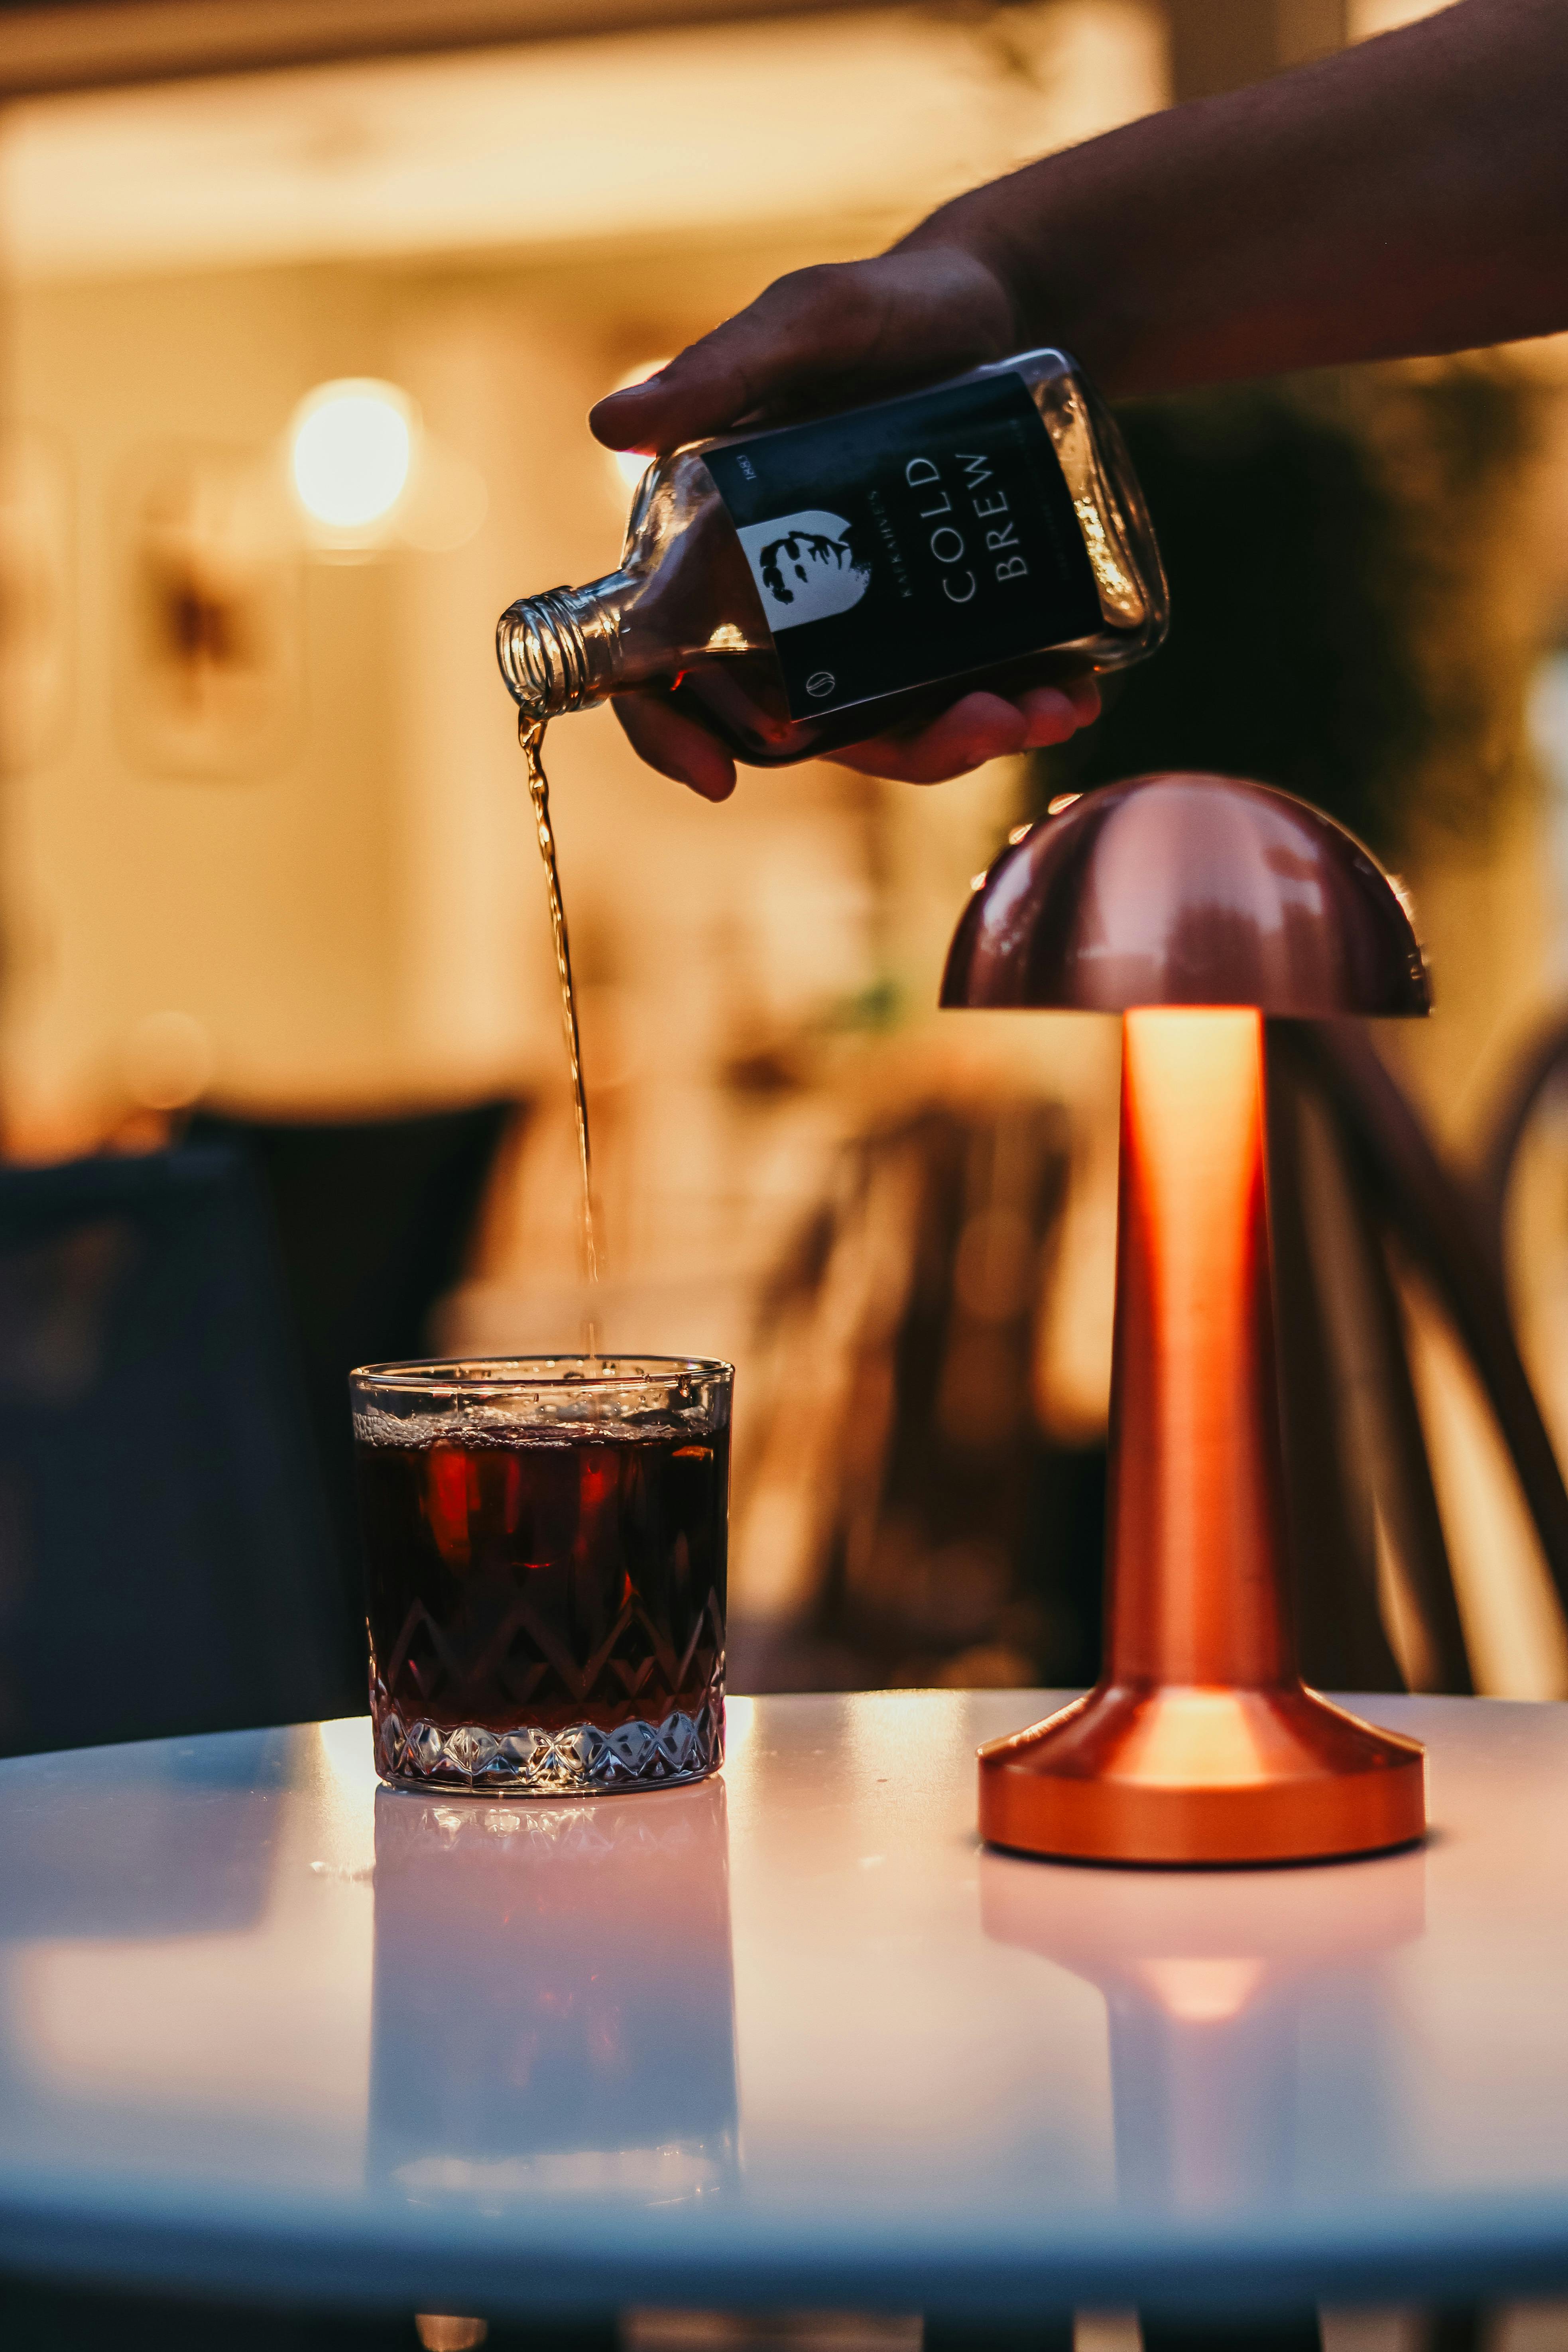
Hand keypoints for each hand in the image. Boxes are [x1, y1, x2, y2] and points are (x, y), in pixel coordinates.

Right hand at [590, 244, 1102, 797]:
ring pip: (894, 727)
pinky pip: (960, 696)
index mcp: (713, 553)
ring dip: (969, 740)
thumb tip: (611, 424)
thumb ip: (721, 370)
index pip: (661, 671)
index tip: (719, 780)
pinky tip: (1074, 696)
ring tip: (1045, 710)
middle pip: (806, 729)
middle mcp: (781, 609)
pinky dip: (1018, 708)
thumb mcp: (809, 324)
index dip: (673, 735)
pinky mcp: (939, 625)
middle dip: (899, 749)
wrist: (1003, 306)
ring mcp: (864, 626)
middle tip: (984, 723)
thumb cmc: (885, 308)